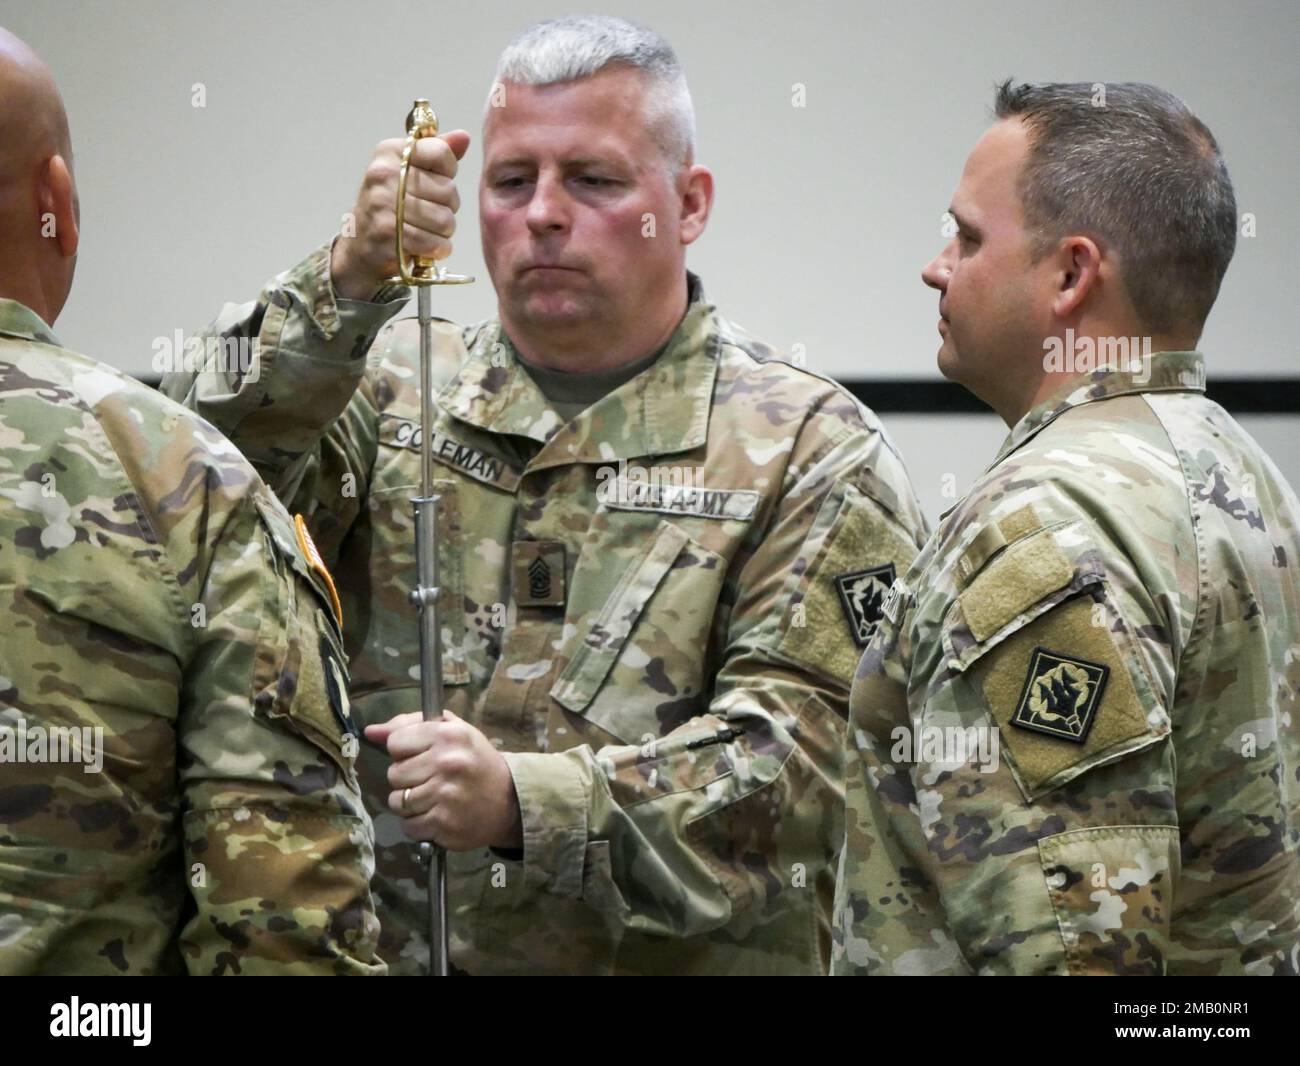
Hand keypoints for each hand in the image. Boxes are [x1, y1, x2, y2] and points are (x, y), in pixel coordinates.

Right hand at [330, 129, 470, 300]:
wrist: (359, 244)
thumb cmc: (391, 204)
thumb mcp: (409, 171)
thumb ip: (436, 152)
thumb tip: (464, 137)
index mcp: (390, 151)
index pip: (441, 153)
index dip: (448, 172)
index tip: (435, 182)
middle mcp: (384, 174)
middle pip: (448, 190)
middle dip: (447, 207)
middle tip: (430, 213)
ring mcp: (383, 204)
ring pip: (445, 220)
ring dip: (443, 232)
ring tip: (427, 230)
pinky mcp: (387, 235)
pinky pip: (434, 243)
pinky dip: (438, 249)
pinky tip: (427, 246)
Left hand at [365, 711, 522, 850]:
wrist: (509, 801)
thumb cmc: (475, 761)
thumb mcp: (452, 731)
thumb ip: (410, 725)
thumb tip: (370, 732)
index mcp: (448, 735)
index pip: (395, 742)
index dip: (404, 750)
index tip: (420, 756)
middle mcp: (447, 763)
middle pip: (393, 773)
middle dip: (406, 778)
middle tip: (428, 778)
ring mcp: (444, 795)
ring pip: (397, 802)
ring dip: (409, 803)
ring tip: (431, 798)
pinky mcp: (443, 824)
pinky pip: (408, 826)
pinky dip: (417, 824)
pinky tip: (435, 814)